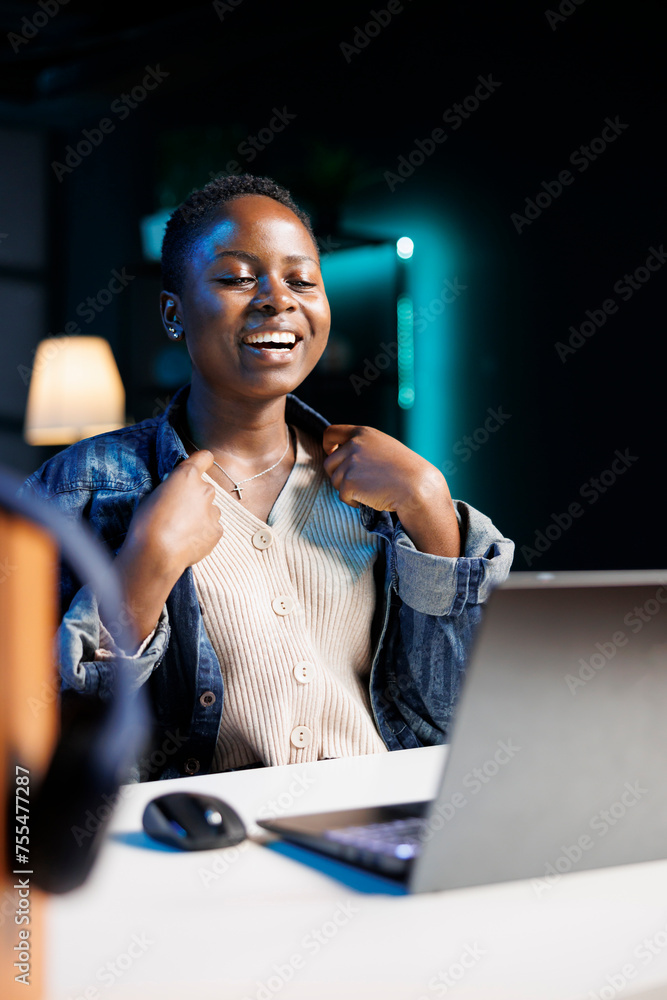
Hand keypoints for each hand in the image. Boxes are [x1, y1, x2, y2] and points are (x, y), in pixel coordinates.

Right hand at [123, 449, 223, 576]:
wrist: (156, 554)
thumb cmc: (147, 524)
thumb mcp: (151, 497)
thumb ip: (169, 489)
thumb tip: (174, 494)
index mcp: (187, 476)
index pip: (204, 457)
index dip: (202, 462)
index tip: (200, 466)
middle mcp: (205, 490)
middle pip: (204, 488)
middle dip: (194, 497)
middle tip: (178, 512)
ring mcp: (213, 511)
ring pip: (209, 509)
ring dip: (200, 515)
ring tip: (181, 530)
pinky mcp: (217, 531)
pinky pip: (211, 527)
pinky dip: (203, 532)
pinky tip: (188, 541)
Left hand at [322, 424, 446, 513]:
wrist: (416, 487)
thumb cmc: (405, 470)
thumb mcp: (384, 447)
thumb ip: (363, 446)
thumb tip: (342, 455)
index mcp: (362, 433)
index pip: (331, 433)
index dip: (328, 445)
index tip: (332, 452)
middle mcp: (353, 445)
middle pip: (329, 463)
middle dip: (339, 475)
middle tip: (358, 483)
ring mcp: (350, 464)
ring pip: (335, 480)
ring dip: (347, 488)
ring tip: (369, 490)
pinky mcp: (349, 483)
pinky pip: (342, 495)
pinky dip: (353, 501)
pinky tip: (370, 498)